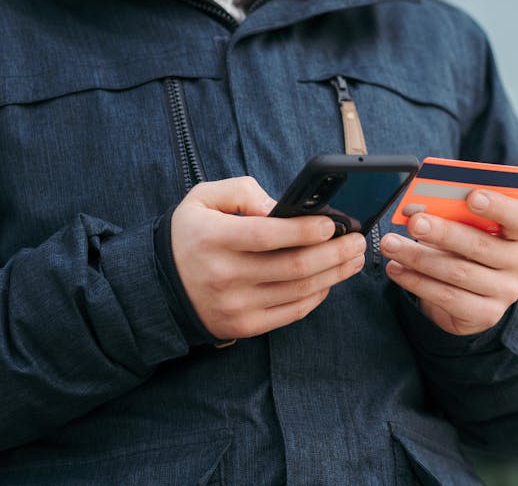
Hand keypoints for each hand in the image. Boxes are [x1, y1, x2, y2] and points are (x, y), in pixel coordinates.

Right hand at [170, 177, 366, 339]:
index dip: (304, 230)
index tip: (332, 223)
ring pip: (299, 290)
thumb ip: (242, 192)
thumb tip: (281, 206)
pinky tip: (330, 279)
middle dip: (334, 252)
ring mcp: (235, 305)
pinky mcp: (244, 326)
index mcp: (213, 239)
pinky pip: (292, 312)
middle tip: (357, 240)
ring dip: (334, 274)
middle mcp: (224, 275)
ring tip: (354, 258)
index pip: (267, 235)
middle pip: (293, 266)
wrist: (159, 286)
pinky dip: (317, 295)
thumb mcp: (203, 199)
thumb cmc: (191, 235)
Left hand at [381, 189, 517, 335]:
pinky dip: (417, 282)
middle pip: (481, 245)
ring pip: (458, 272)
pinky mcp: (485, 315)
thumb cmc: (466, 248)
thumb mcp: (466, 227)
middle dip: (443, 232)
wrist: (473, 295)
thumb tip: (415, 206)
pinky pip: (447, 297)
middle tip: (414, 222)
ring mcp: (505, 291)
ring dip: (419, 257)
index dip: (497, 206)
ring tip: (391, 245)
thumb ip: (451, 214)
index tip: (471, 196)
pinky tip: (397, 269)